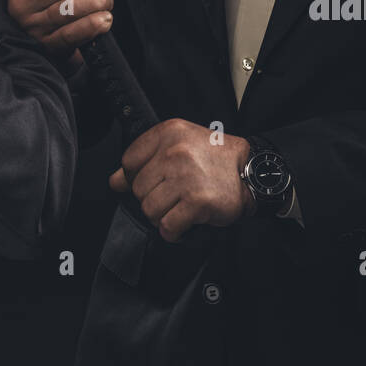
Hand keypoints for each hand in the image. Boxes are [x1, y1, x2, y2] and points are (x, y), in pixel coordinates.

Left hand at [110, 120, 252, 240]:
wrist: (251, 171)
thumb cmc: (214, 158)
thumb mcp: (178, 146)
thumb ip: (144, 161)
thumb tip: (115, 181)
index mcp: (168, 133)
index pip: (128, 161)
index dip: (136, 178)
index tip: (152, 183)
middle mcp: (175, 152)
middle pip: (138, 189)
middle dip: (152, 199)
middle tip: (173, 197)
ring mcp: (185, 177)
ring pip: (149, 210)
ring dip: (163, 217)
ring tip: (180, 209)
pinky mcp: (197, 202)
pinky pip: (167, 227)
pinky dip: (174, 232)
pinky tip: (185, 223)